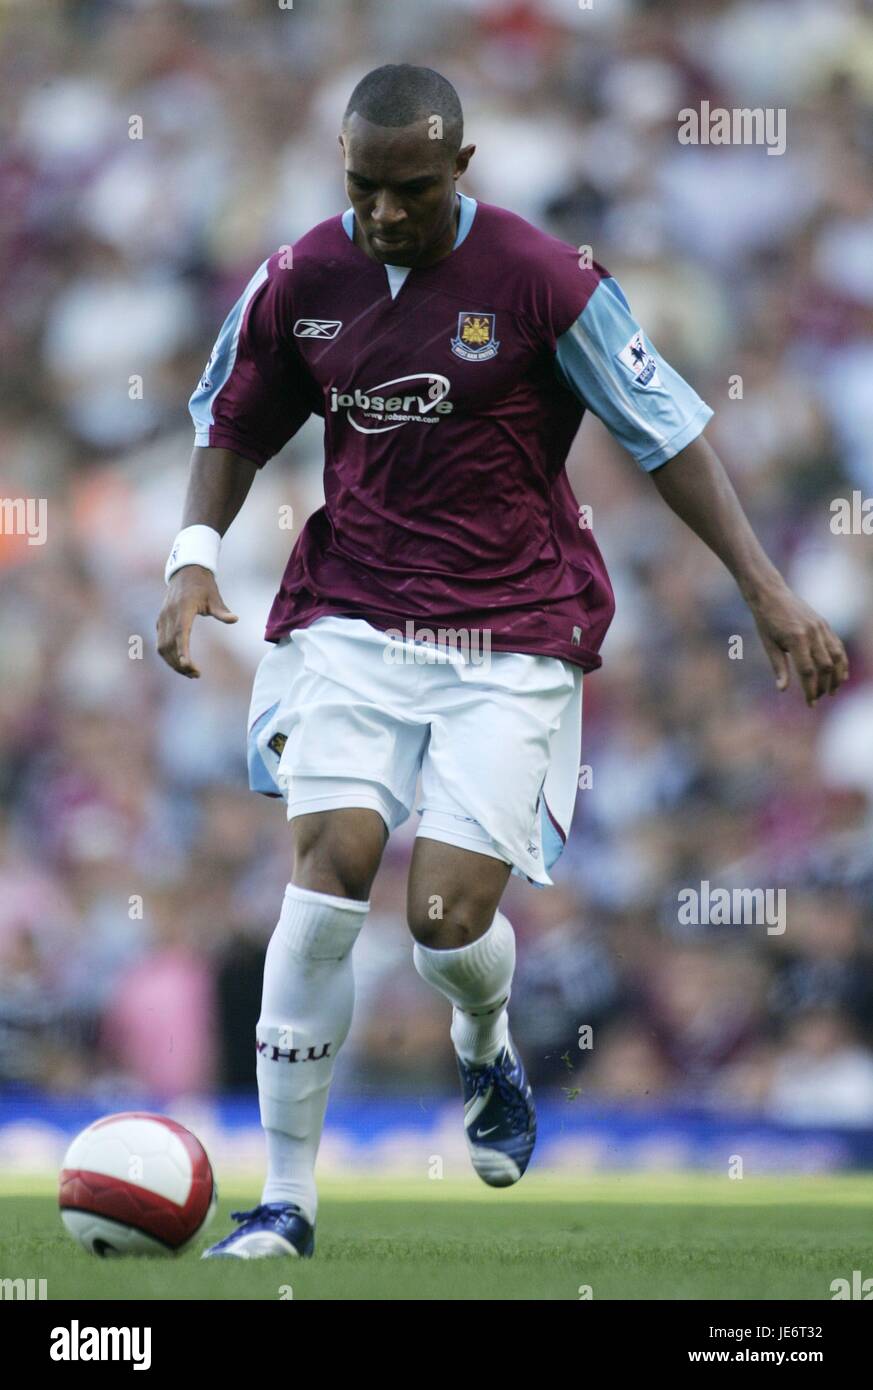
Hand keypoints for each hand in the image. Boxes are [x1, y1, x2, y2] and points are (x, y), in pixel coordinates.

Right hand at [156, 566, 237, 677]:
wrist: (186, 572)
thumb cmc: (204, 585)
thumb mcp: (215, 597)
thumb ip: (222, 611)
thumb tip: (235, 619)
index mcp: (183, 608)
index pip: (180, 633)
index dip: (181, 650)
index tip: (187, 665)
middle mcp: (169, 614)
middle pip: (168, 645)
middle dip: (179, 663)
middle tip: (195, 674)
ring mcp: (162, 618)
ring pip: (162, 647)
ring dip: (173, 662)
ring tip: (190, 672)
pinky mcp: (160, 621)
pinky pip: (160, 642)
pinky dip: (168, 656)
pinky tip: (180, 664)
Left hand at [749, 580, 848, 705]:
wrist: (771, 594)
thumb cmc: (766, 621)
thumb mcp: (769, 645)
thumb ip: (779, 667)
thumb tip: (782, 689)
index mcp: (796, 640)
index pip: (808, 672)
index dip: (811, 690)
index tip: (811, 703)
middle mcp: (812, 633)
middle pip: (825, 666)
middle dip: (824, 686)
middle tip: (819, 698)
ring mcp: (820, 627)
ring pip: (837, 656)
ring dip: (837, 676)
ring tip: (833, 690)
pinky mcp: (824, 624)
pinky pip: (837, 645)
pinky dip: (841, 661)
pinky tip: (841, 673)